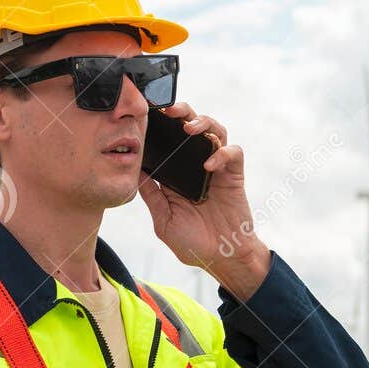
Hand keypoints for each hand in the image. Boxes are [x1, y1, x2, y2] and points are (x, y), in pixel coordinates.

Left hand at [134, 102, 270, 299]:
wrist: (220, 258)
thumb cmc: (191, 241)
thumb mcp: (163, 218)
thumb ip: (151, 194)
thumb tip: (134, 171)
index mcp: (176, 172)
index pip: (168, 139)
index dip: (160, 124)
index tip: (145, 113)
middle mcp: (196, 164)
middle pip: (192, 125)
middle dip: (181, 112)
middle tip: (167, 110)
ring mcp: (217, 167)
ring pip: (215, 130)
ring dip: (203, 122)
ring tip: (189, 128)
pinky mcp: (234, 175)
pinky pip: (233, 153)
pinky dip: (221, 153)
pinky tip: (208, 165)